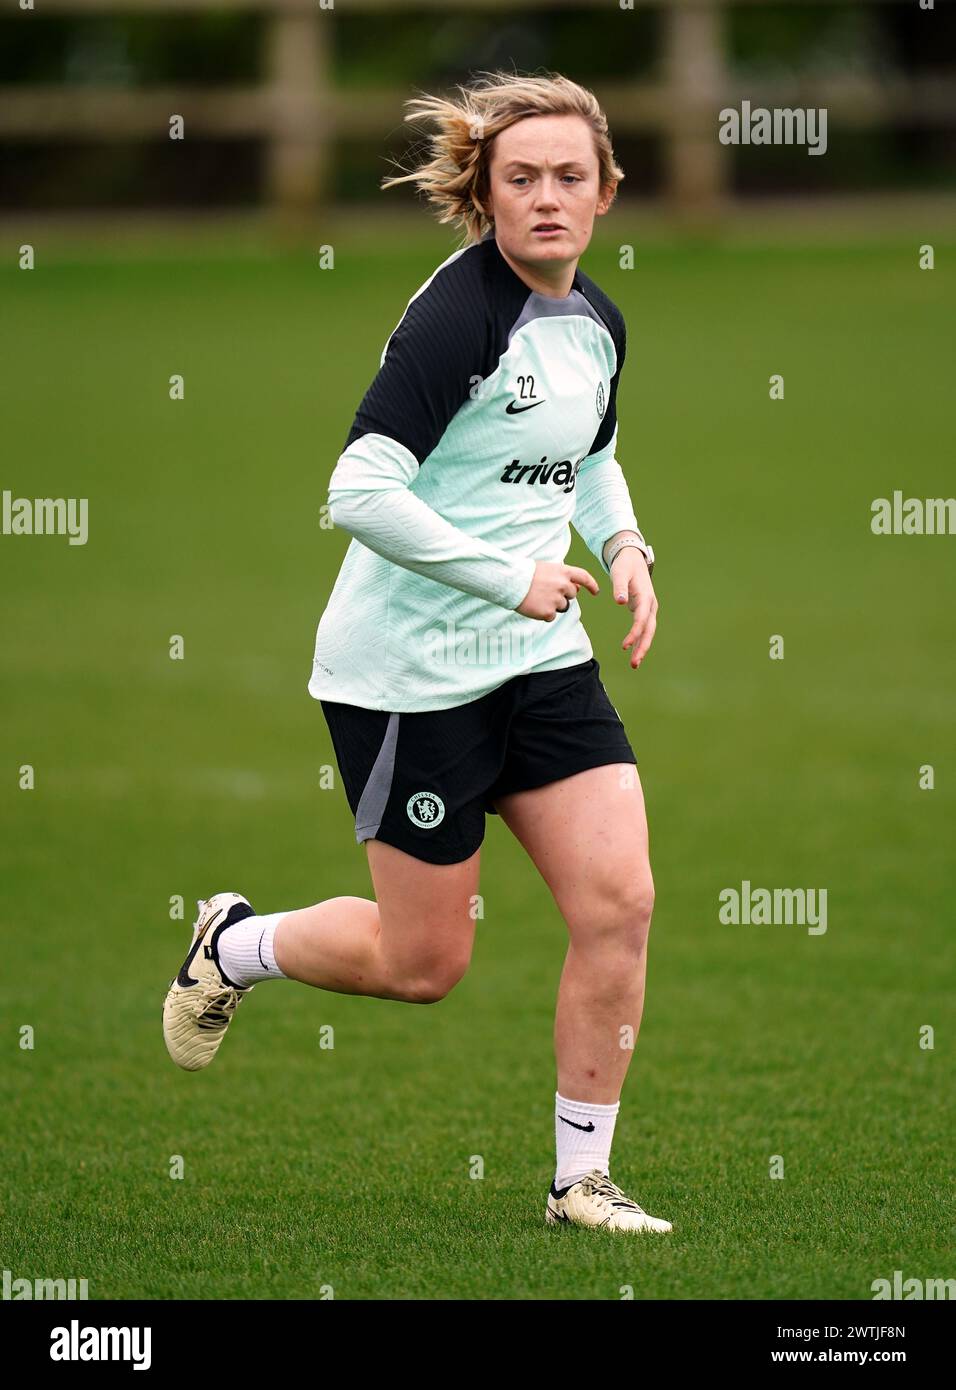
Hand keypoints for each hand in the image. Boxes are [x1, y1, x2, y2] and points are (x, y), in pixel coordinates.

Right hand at [516, 561, 598, 621]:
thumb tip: (577, 588)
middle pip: (572, 595)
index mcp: (563, 571)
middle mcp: (563, 585)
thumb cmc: (526, 573)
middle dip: (563, 595)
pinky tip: (533, 606)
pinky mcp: (549, 612)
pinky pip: (551, 616)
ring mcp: (557, 599)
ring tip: (537, 597)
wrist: (510, 582)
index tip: (596, 592)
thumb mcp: (548, 568)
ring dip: (553, 605)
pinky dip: (543, 614)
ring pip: (562, 607)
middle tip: (546, 591)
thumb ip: (563, 576)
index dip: (592, 585)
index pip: (584, 577)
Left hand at [612, 549, 657, 667]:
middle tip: (634, 664)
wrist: (632, 558)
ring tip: (634, 664)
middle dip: (642, 647)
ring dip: (642, 647)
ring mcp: (648, 609)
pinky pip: (643, 629)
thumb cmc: (625, 565)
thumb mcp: (620, 573)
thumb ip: (619, 587)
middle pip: (649, 630)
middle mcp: (650, 605)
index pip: (641, 619)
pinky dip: (639, 640)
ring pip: (648, 631)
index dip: (634, 633)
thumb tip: (619, 602)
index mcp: (646, 597)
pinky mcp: (643, 611)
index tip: (625, 646)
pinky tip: (633, 651)